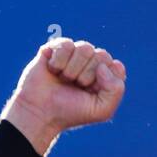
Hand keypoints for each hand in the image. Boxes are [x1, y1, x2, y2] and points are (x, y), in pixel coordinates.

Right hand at [1, 38, 127, 154]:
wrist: (41, 112)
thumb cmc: (71, 112)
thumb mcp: (102, 110)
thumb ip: (116, 90)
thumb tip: (102, 66)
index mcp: (105, 76)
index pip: (115, 66)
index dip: (104, 80)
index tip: (91, 92)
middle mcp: (91, 62)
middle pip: (102, 55)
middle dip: (87, 75)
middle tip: (76, 86)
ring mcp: (74, 54)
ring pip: (85, 47)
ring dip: (73, 69)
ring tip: (64, 79)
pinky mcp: (56, 48)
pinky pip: (66, 44)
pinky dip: (59, 61)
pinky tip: (53, 70)